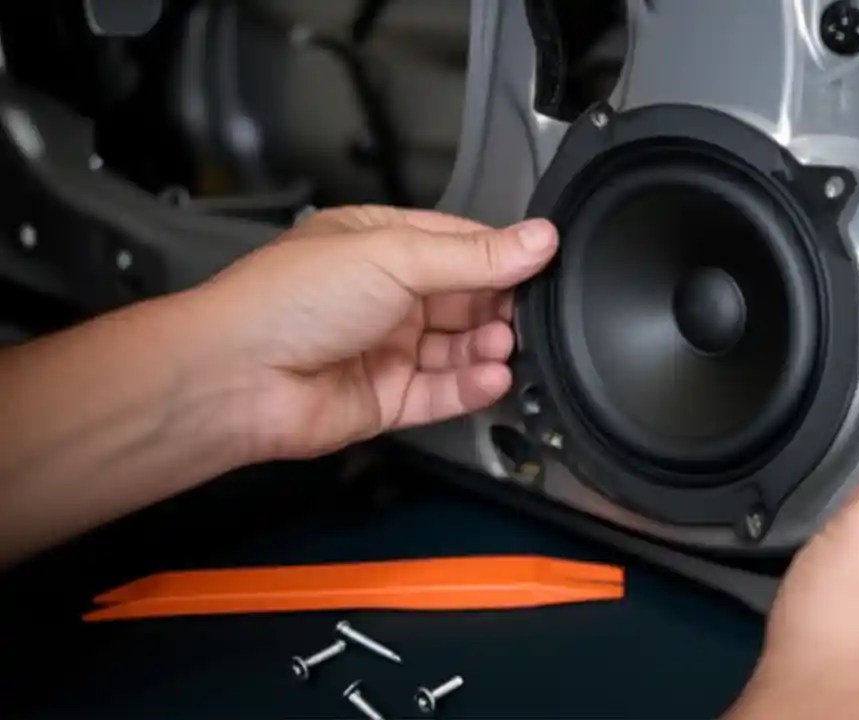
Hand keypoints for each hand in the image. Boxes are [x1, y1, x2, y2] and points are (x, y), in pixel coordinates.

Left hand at [193, 205, 557, 460]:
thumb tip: (539, 239)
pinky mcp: (387, 398)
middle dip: (500, 307)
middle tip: (529, 314)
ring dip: (488, 347)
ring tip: (505, 346)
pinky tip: (493, 377)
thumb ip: (475, 256)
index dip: (502, 256)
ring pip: (458, 349)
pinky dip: (471, 386)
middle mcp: (384, 295)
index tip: (544, 264)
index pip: (460, 244)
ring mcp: (386, 348)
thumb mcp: (395, 256)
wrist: (235, 377)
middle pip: (466, 299)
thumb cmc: (289, 300)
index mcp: (379, 243)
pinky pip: (442, 392)